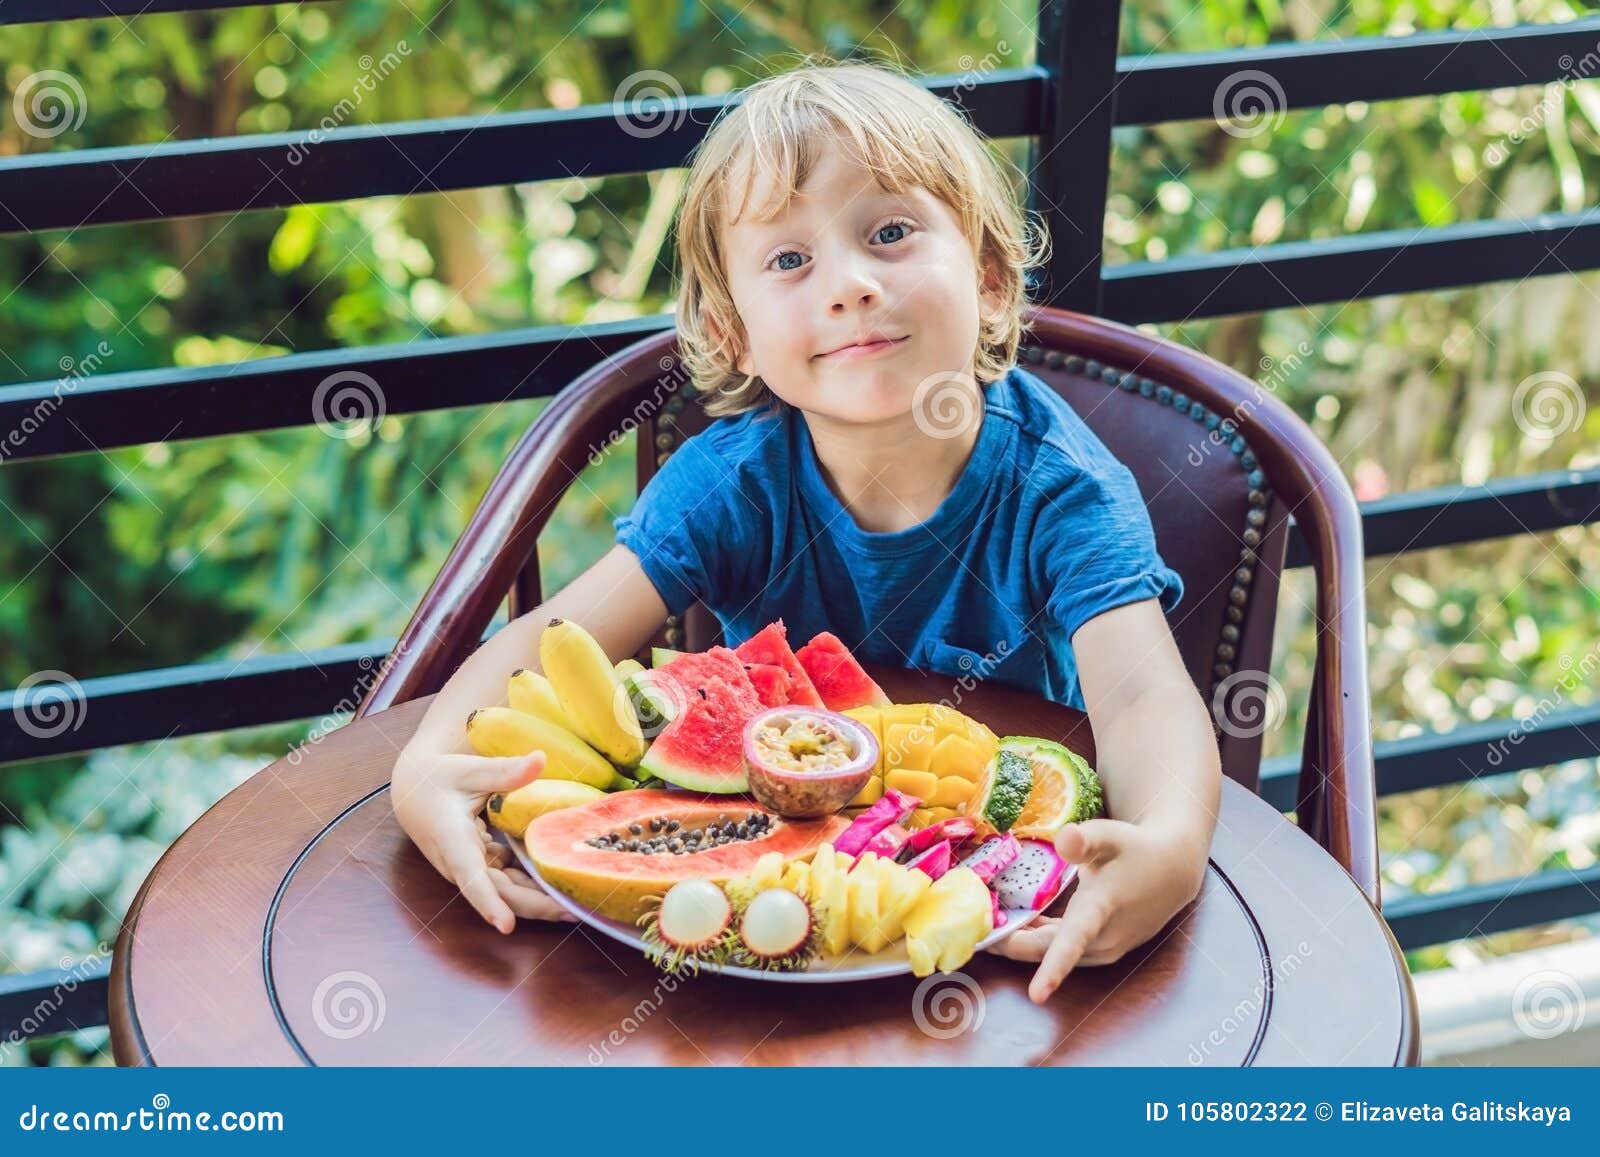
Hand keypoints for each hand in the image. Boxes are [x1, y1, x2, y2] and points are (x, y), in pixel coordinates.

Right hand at [390, 747, 577, 933]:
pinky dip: (536, 888)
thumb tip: (541, 758)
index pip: (469, 876)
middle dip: (535, 906)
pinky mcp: (484, 868)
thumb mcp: (469, 770)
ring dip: (541, 902)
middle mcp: (461, 863)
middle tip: (574, 912)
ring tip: (579, 907)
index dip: (487, 902)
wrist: (416, 793)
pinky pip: (512, 884)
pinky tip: (565, 889)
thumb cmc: (440, 779)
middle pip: (500, 893)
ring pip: (508, 894)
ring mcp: (473, 869)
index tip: (505, 926)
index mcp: (452, 839)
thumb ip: (505, 770)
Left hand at [985, 818, 1205, 1002]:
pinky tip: (1015, 924)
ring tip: (985, 923)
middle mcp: (1102, 941)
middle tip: (971, 927)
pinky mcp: (1098, 951)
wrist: (1171, 871)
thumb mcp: (1111, 836)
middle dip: (1006, 943)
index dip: (1054, 969)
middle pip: (1043, 950)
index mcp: (1101, 911)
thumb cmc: (1136, 850)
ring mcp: (1101, 950)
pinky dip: (1033, 939)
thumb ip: (1085, 839)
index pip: (1074, 943)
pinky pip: (1057, 950)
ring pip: (1047, 953)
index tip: (1037, 995)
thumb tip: (1065, 838)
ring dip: (1017, 942)